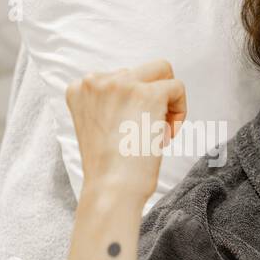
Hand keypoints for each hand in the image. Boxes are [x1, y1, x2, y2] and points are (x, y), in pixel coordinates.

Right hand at [65, 59, 187, 204]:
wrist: (111, 188)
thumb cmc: (109, 168)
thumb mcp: (99, 125)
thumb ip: (110, 103)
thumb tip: (137, 94)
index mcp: (79, 88)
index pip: (120, 78)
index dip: (135, 103)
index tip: (134, 130)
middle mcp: (94, 80)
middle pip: (142, 70)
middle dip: (154, 97)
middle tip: (152, 130)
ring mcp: (120, 84)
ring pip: (162, 70)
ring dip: (168, 101)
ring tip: (161, 132)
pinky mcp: (147, 94)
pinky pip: (177, 87)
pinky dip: (180, 111)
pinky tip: (168, 135)